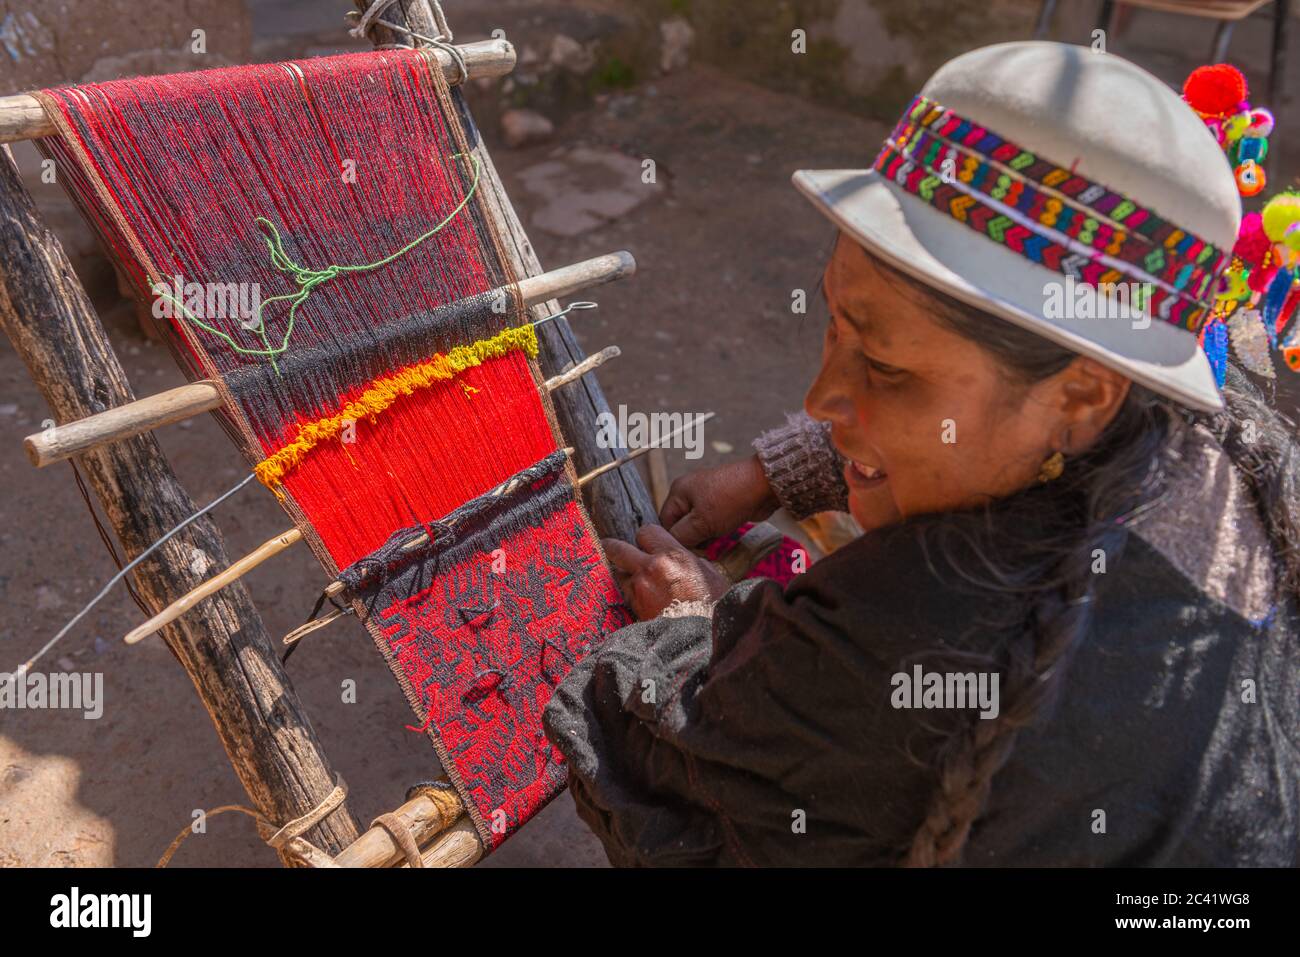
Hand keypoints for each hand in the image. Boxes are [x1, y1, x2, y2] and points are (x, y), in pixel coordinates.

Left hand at [603, 525, 729, 619]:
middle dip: (614, 548)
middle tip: (612, 548)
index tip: (646, 542)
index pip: (646, 531)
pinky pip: (624, 593)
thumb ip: (688, 559)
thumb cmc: (711, 604)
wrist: (701, 635)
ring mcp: (639, 588)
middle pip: (618, 549)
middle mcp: (650, 567)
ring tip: (634, 579)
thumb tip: (681, 557)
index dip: (646, 537)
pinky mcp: (634, 607)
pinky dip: (629, 593)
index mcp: (671, 554)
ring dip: (623, 574)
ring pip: (618, 573)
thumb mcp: (708, 573)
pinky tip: (639, 596)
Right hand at [658, 455, 779, 547]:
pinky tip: (718, 541)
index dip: (672, 539)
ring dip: (702, 538)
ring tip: (710, 547)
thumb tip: (670, 547)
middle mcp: (689, 493)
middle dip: (688, 540)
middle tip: (698, 553)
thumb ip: (681, 536)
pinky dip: (712, 534)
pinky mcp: (721, 505)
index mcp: (678, 491)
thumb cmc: (731, 500)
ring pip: (696, 526)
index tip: (683, 554)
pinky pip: (710, 524)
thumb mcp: (701, 522)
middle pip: (680, 524)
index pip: (664, 521)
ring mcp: (706, 498)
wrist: (764, 486)